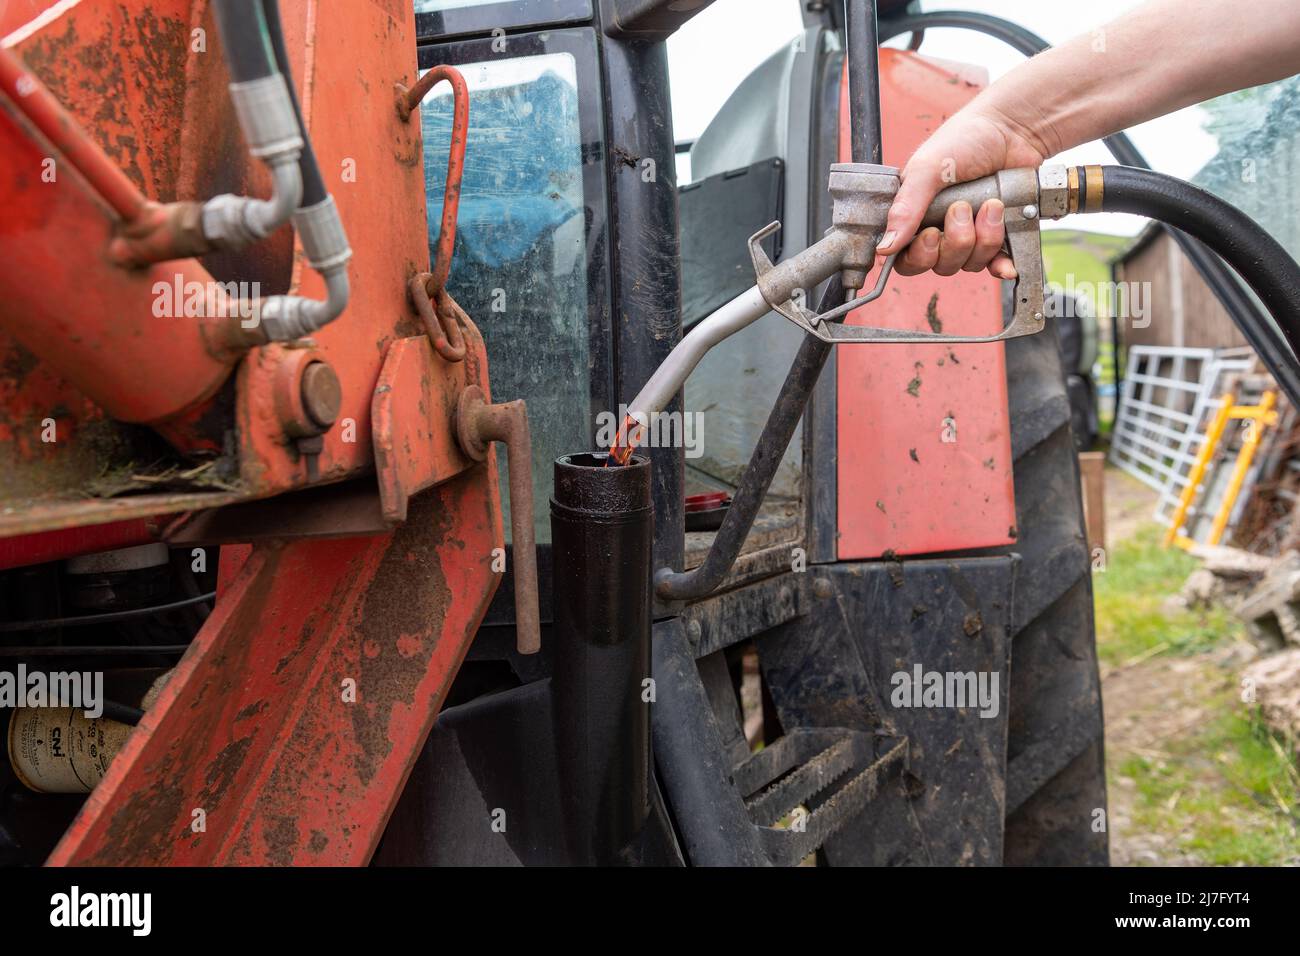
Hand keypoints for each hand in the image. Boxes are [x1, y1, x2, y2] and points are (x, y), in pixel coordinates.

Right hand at [877, 105, 1052, 279]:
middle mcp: (941, 229)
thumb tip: (884, 247)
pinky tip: (1006, 264)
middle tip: (963, 208)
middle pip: (940, 264)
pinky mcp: (999, 236)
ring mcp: (971, 235)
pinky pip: (997, 265)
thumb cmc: (966, 139)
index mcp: (916, 216)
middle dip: (955, 241)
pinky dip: (1002, 265)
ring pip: (970, 263)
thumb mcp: (928, 169)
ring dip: (983, 238)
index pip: (907, 258)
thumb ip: (904, 208)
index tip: (930, 234)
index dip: (918, 256)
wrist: (1014, 128)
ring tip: (992, 205)